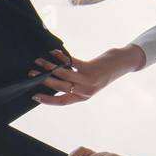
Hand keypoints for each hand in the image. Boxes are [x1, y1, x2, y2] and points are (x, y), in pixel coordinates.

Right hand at [29, 46, 144, 106]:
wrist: (123, 64)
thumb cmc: (104, 73)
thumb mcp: (89, 84)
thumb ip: (75, 84)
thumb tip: (55, 81)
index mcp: (83, 97)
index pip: (62, 102)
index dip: (47, 100)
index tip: (34, 96)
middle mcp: (85, 91)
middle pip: (59, 87)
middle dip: (43, 80)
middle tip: (31, 74)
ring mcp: (88, 80)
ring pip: (63, 75)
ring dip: (49, 67)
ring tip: (39, 61)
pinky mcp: (90, 68)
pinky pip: (71, 63)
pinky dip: (61, 57)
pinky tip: (54, 53)